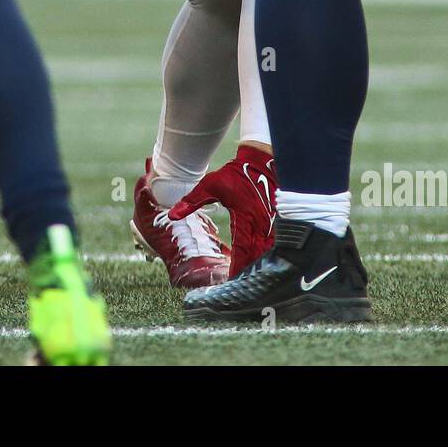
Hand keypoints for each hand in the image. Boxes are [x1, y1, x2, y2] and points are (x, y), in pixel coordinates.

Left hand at [169, 144, 276, 276]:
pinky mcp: (275, 221)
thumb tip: (172, 215)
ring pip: (266, 252)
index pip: (243, 250)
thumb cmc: (236, 173)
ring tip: (247, 279)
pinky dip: (264, 254)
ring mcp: (271, 223)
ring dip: (257, 264)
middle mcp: (261, 223)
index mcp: (245, 217)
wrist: (261, 161)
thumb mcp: (211, 184)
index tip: (230, 279)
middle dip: (248, 272)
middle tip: (237, 285)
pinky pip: (271, 243)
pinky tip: (258, 262)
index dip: (238, 267)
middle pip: (256, 256)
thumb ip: (192, 201)